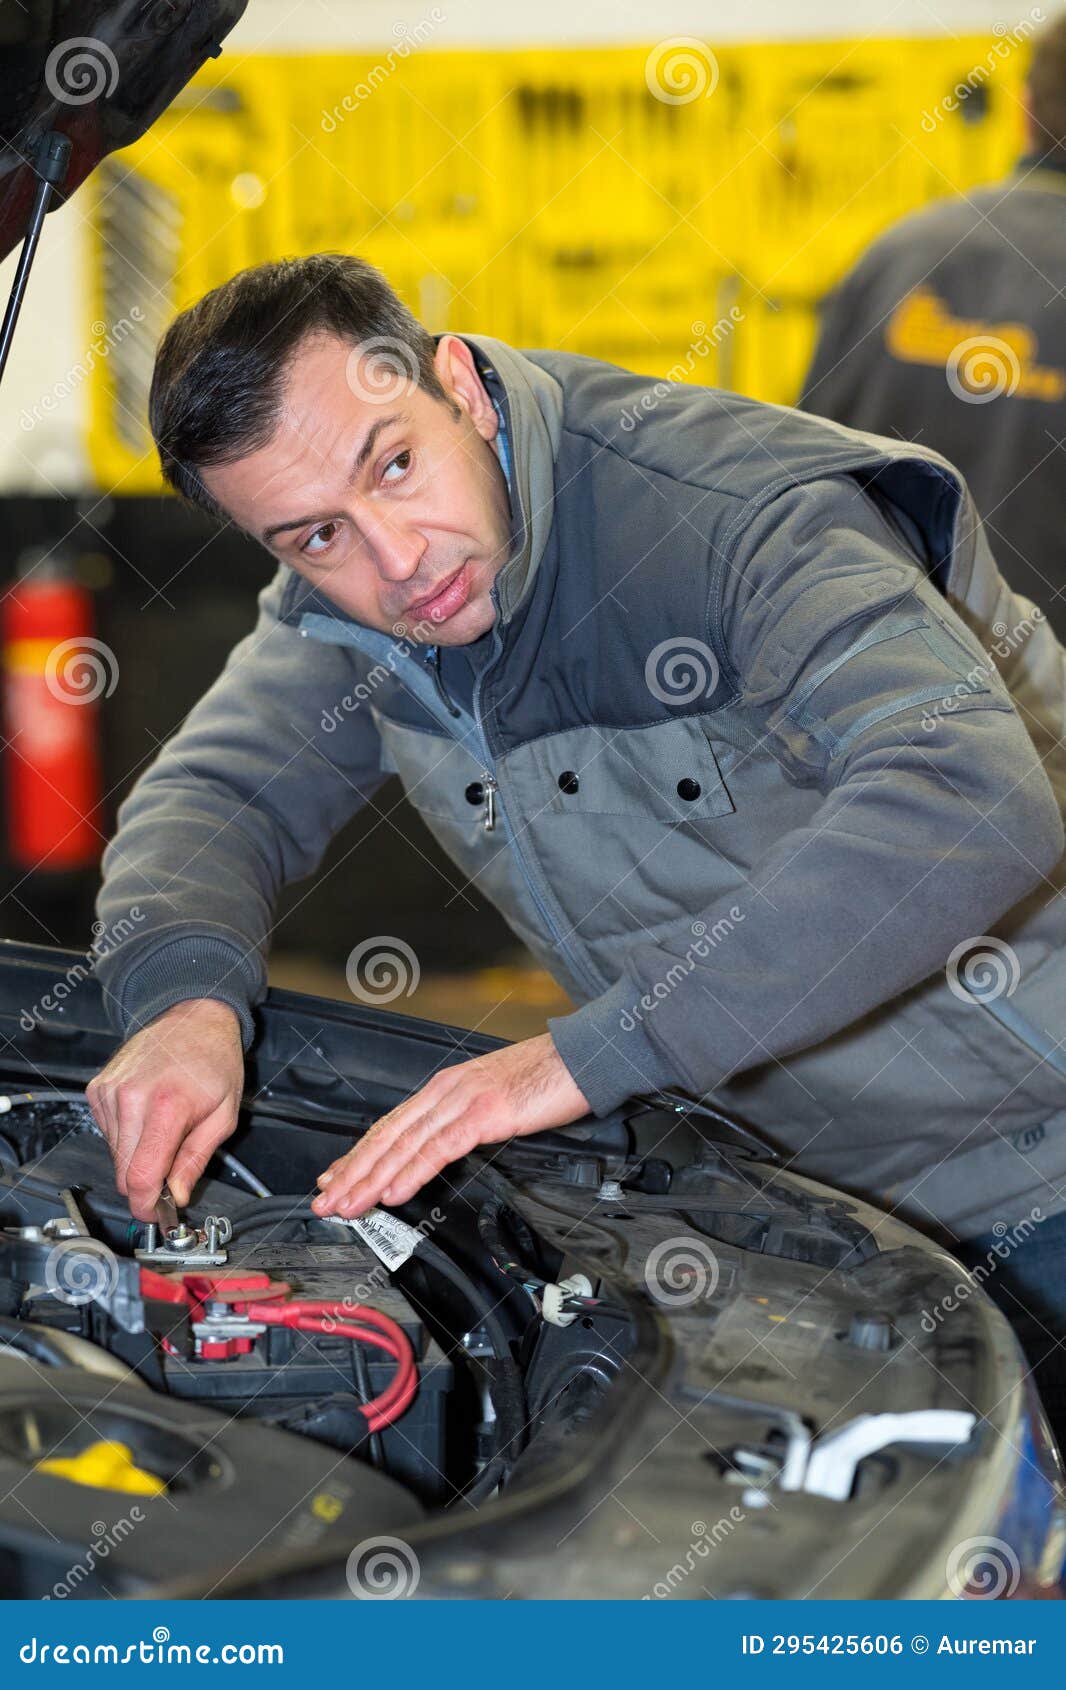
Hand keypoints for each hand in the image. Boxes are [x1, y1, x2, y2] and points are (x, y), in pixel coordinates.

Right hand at [86, 998, 244, 1220]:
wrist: (192, 1017)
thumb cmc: (213, 1061)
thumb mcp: (224, 1114)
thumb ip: (197, 1159)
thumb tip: (178, 1195)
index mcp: (167, 1107)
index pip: (142, 1176)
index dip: (147, 1205)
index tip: (156, 1214)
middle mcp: (131, 1098)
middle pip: (124, 1171)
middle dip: (145, 1184)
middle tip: (170, 1176)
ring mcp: (109, 1092)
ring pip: (115, 1154)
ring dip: (137, 1156)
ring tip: (164, 1130)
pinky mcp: (97, 1089)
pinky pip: (107, 1133)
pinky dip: (127, 1135)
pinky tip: (147, 1116)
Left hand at [311, 1033, 589, 1217]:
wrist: (584, 1058)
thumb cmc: (547, 1079)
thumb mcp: (495, 1099)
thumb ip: (466, 1121)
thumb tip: (447, 1148)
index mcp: (446, 1087)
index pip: (391, 1125)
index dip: (360, 1154)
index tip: (336, 1178)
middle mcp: (446, 1090)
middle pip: (388, 1136)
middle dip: (353, 1171)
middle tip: (326, 1201)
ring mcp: (464, 1100)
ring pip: (405, 1144)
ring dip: (371, 1178)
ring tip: (349, 1204)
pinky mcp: (485, 1113)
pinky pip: (439, 1147)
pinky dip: (412, 1171)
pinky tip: (394, 1191)